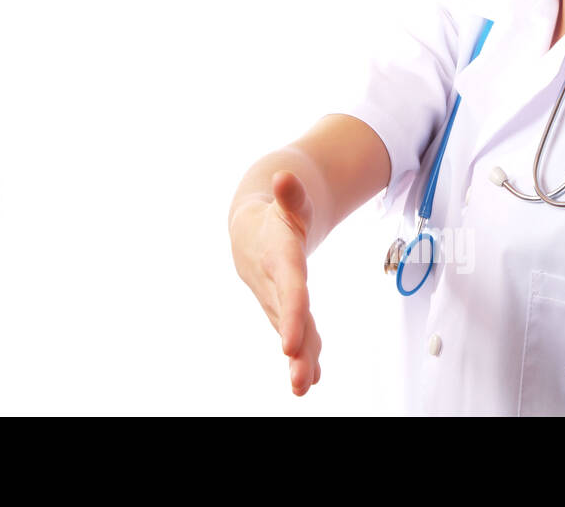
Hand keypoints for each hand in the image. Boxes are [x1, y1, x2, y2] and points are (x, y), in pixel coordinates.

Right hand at [230, 170, 321, 396]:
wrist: (250, 231)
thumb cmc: (276, 214)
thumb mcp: (288, 200)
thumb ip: (291, 194)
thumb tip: (286, 177)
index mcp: (279, 257)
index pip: (288, 287)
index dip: (293, 315)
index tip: (292, 346)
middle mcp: (274, 284)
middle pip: (287, 317)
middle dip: (295, 348)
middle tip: (299, 379)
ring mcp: (277, 299)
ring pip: (291, 330)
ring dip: (299, 361)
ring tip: (304, 388)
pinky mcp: (284, 309)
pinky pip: (296, 332)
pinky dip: (305, 355)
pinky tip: (314, 379)